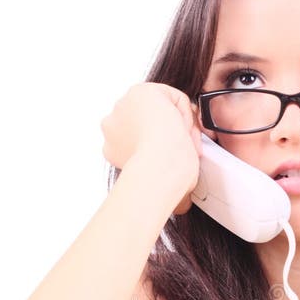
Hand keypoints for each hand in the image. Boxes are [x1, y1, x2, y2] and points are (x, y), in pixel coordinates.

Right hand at [101, 82, 202, 213]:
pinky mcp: (141, 92)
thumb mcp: (155, 179)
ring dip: (177, 124)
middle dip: (169, 132)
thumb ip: (160, 176)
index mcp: (113, 144)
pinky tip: (184, 131)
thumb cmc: (160, 181)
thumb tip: (183, 208)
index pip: (144, 136)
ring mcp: (123, 105)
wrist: (157, 168)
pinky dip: (183, 112)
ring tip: (187, 144)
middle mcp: (111, 123)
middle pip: (150, 120)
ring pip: (161, 108)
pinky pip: (172, 97)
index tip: (177, 158)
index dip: (163, 146)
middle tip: (185, 151)